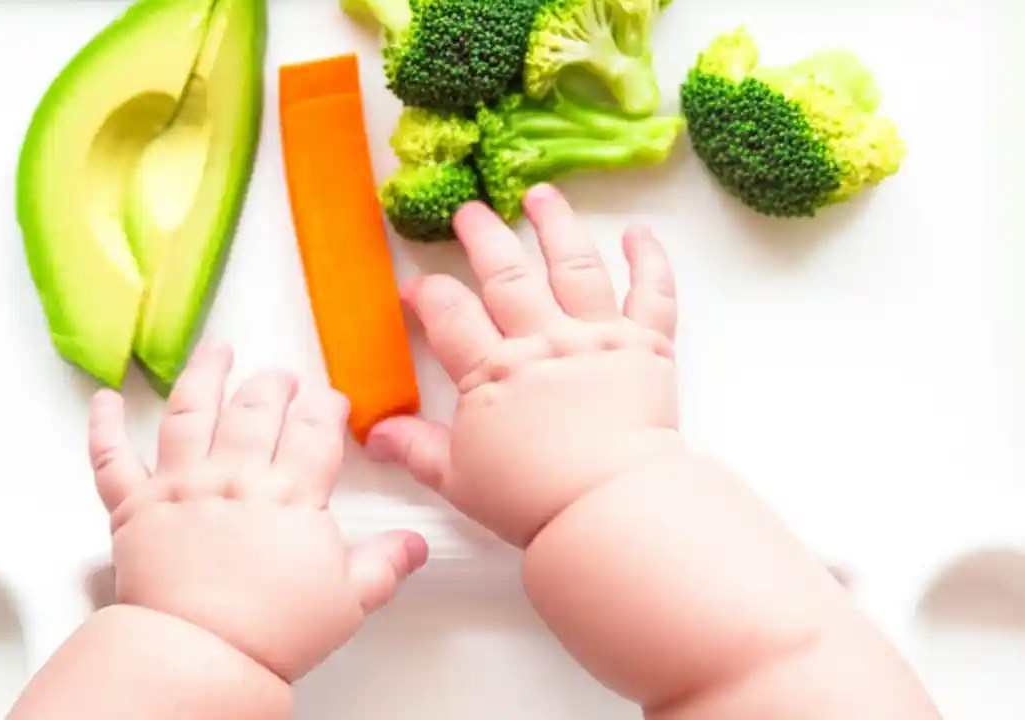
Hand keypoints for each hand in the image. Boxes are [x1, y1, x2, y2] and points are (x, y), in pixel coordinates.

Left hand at [88, 344, 427, 680]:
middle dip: (273, 384)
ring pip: (190, 411)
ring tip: (215, 352)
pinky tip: (106, 399)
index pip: (314, 429)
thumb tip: (414, 545)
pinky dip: (104, 426)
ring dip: (203, 375)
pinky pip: (112, 458)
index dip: (326, 407)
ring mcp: (181, 484)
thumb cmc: (274, 630)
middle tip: (281, 376)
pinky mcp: (133, 506)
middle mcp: (235, 475)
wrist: (203, 654)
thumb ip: (384, 564)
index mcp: (290, 493)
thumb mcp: (349, 600)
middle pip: (256, 408)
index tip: (331, 401)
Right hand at [367, 184, 683, 546]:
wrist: (610, 510)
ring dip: (555, 225)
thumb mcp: (457, 478)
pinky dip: (648, 259)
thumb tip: (373, 433)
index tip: (414, 288)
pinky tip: (638, 234)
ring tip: (540, 195)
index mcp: (491, 371)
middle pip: (506, 273)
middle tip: (470, 211)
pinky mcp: (647, 345)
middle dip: (483, 236)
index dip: (426, 294)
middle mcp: (542, 340)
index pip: (449, 313)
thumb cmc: (532, 499)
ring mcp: (596, 336)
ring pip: (574, 264)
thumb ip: (416, 448)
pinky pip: (651, 292)